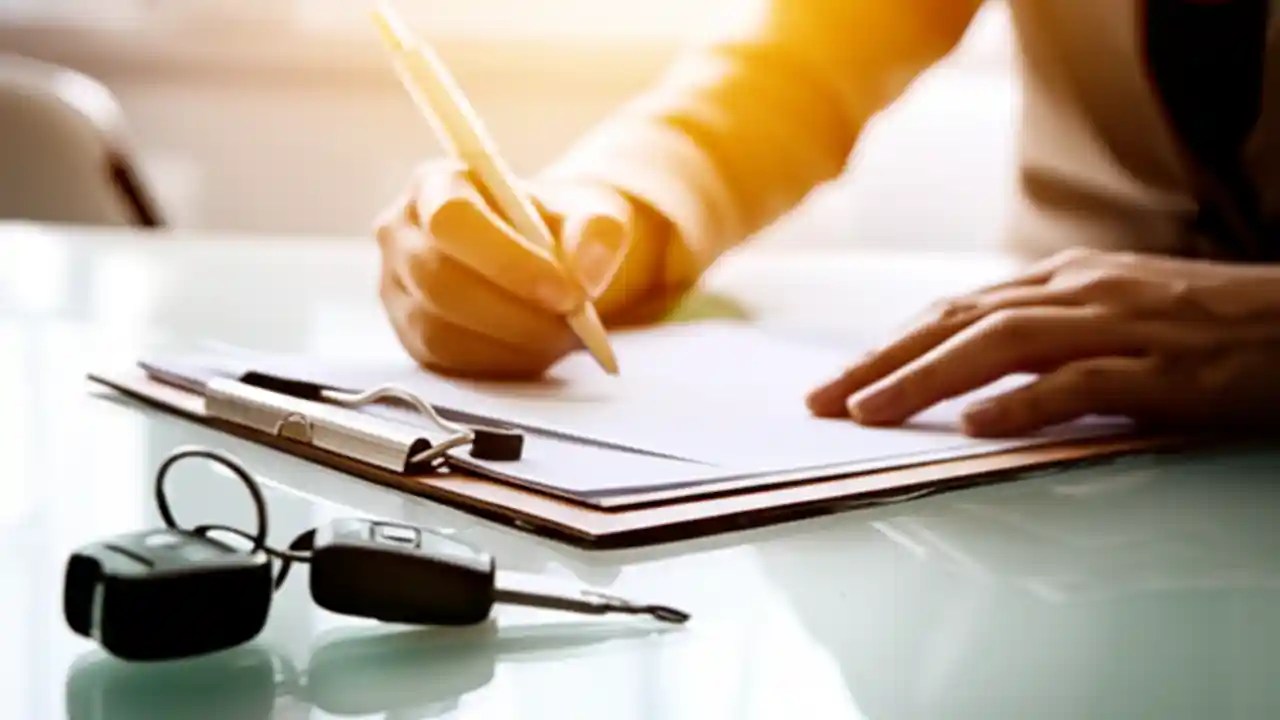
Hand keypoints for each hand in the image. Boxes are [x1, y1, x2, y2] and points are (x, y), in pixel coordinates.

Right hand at [376, 160, 632, 377]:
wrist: (552, 258)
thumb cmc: (563, 228)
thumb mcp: (595, 215)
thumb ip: (597, 234)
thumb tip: (584, 276)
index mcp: (437, 184)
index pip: (452, 219)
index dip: (507, 260)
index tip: (566, 291)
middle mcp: (402, 233)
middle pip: (437, 280)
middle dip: (512, 311)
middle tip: (572, 325)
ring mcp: (398, 288)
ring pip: (441, 329)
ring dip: (511, 341)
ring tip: (563, 335)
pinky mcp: (412, 335)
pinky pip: (448, 361)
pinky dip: (501, 361)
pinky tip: (537, 348)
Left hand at [806, 248, 1279, 435]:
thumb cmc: (1210, 327)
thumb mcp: (1114, 317)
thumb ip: (1046, 337)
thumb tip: (971, 376)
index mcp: (1065, 282)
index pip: (955, 310)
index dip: (891, 345)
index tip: (840, 381)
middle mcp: (1080, 293)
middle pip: (958, 322)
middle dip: (882, 362)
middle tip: (822, 402)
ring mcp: (1122, 327)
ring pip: (1002, 344)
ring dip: (928, 379)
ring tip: (872, 413)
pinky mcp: (1165, 370)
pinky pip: (1083, 383)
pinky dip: (1025, 404)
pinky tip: (977, 426)